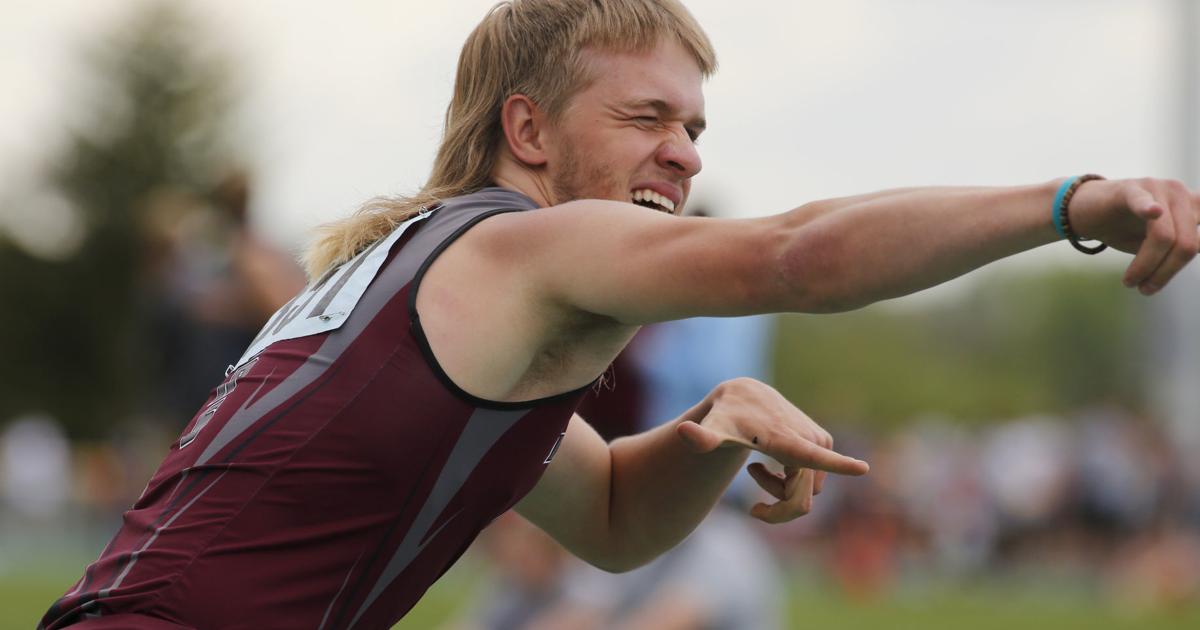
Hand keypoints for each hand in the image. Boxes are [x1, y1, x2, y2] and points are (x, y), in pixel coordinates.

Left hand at [675, 377, 868, 523]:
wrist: (744, 397)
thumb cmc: (727, 417)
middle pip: (801, 501)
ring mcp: (820, 442)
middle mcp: (810, 440)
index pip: (814, 456)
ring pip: (807, 494)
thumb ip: (700, 437)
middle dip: (778, 512)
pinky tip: (772, 465)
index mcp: (788, 441)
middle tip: (752, 510)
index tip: (863, 468)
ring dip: (781, 493)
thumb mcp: (713, 429)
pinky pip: (812, 484)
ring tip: (758, 470)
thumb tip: (683, 433)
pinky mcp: (824, 442)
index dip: (839, 465)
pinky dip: (791, 484)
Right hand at [1069, 178, 1199, 294]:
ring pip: (1164, 237)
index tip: (1156, 284)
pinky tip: (1153, 212)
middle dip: (1166, 272)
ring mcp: (1157, 188)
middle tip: (1144, 289)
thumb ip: (1179, 250)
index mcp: (1193, 207)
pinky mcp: (1130, 188)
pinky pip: (1143, 202)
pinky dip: (1147, 208)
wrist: (1084, 211)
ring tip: (1129, 281)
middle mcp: (1181, 194)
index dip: (1181, 264)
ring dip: (1147, 265)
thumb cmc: (1124, 227)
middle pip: (1188, 244)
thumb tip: (1185, 259)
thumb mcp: (1158, 244)